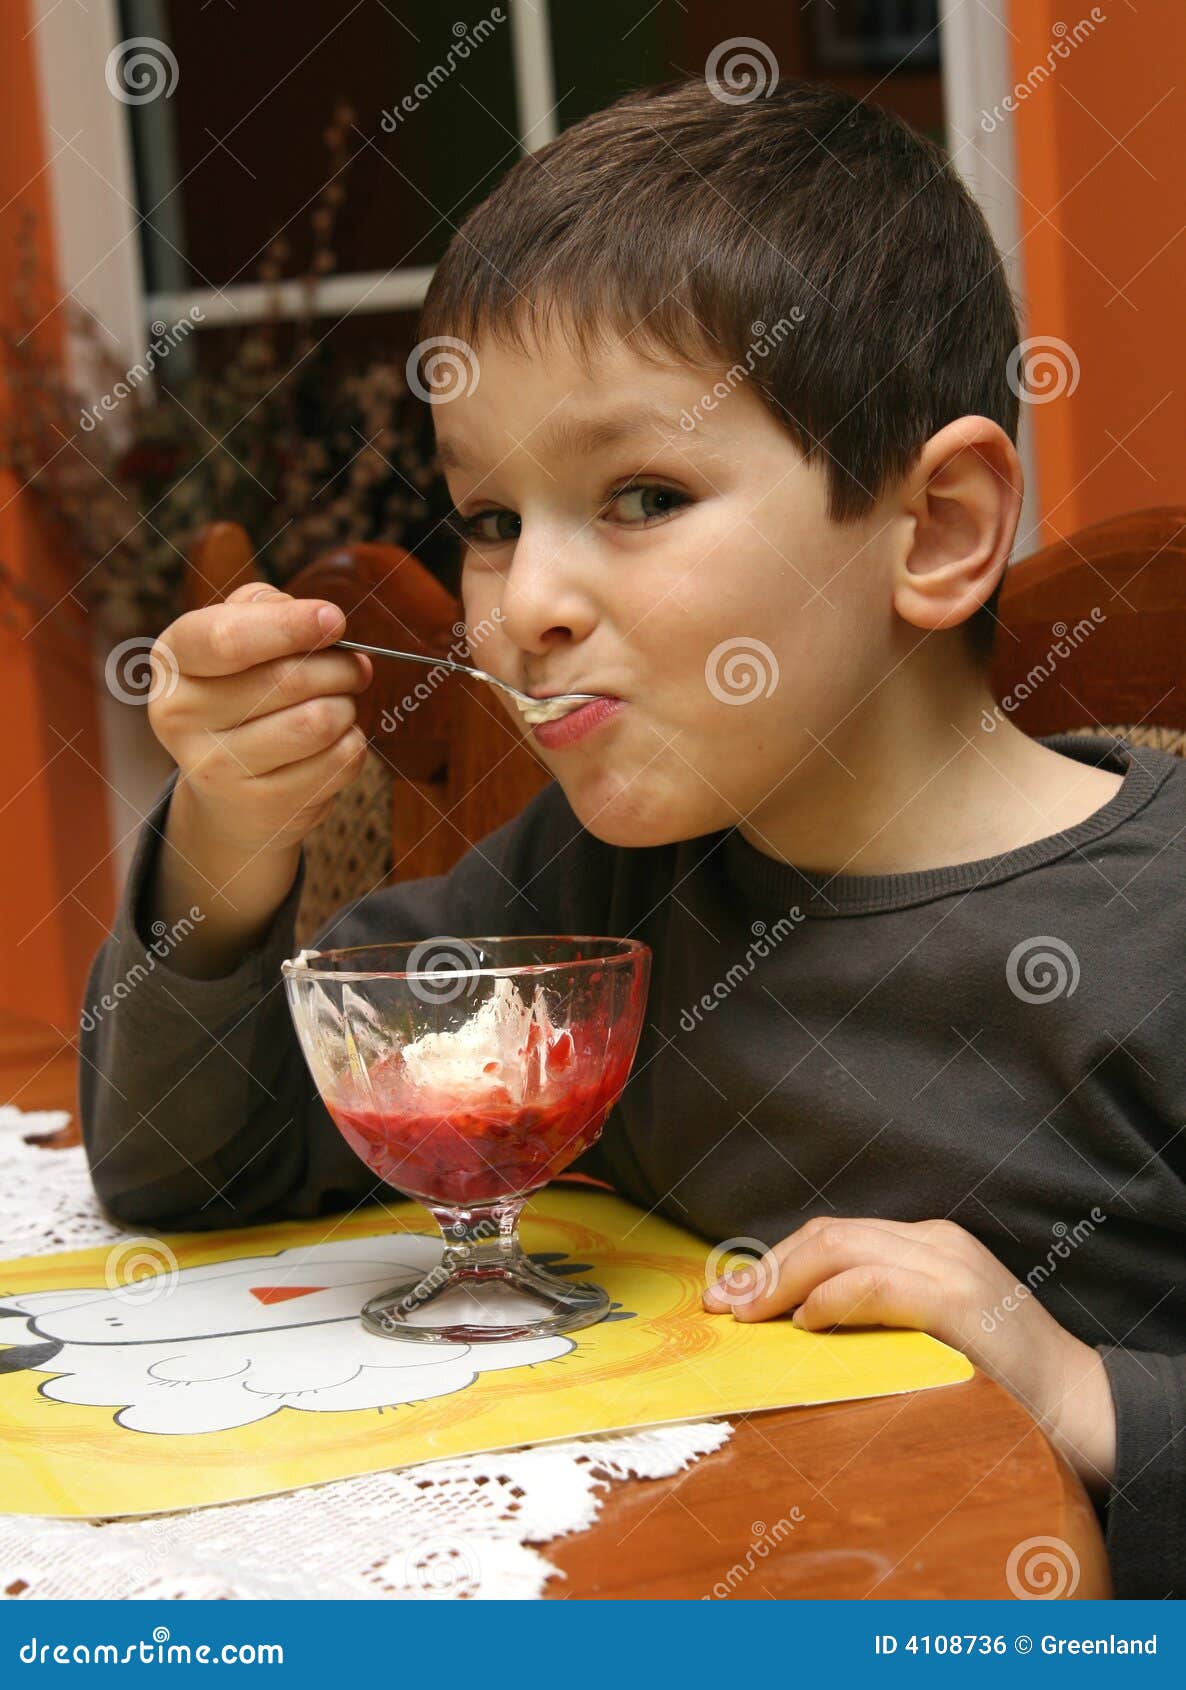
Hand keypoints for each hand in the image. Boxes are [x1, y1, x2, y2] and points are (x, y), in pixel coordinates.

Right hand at [150, 583, 372, 856]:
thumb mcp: (237, 641)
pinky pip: (339, 762)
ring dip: (346, 706)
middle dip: (340, 666)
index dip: (290, 626)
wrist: (227, 794)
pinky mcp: (262, 806)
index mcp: (173, 661)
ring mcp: (217, 769)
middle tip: (354, 666)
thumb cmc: (242, 694)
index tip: (335, 620)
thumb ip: (265, 610)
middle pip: (288, 679)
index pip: (228, 640)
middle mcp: (181, 716)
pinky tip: (333, 743)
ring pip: (319, 722)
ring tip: (339, 704)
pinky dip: (352, 744)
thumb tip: (313, 618)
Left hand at [703, 1215, 1115, 1493]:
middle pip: (827, 1235)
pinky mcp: (955, 1299)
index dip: (773, 1263)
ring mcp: (946, 1265)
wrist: (1076, 1404)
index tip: (729, 1296)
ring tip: (750, 1316)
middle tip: (723, 1308)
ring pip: (842, 1247)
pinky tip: (807, 1320)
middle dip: (765, 1269)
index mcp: (925, 1244)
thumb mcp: (926, 1331)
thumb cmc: (996, 1379)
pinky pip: (875, 1282)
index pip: (833, 1236)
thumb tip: (793, 1324)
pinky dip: (832, 1297)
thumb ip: (873, 1314)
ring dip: (783, 1281)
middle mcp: (933, 1241)